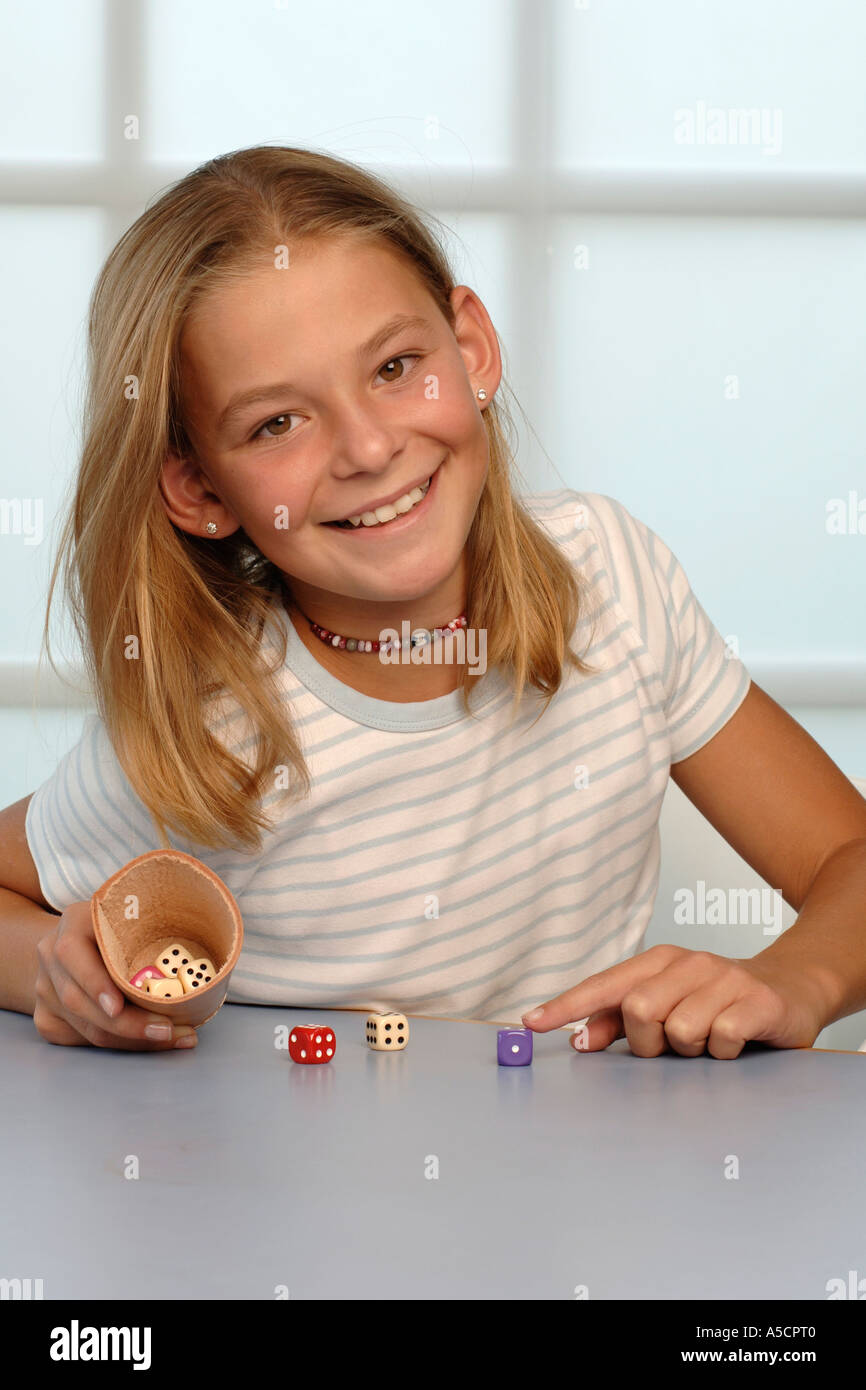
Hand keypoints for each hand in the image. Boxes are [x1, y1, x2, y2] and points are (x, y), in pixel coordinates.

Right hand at [34, 900, 197, 1050]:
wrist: (79, 940)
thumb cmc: (122, 926)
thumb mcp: (134, 916)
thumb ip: (151, 928)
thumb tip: (195, 962)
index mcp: (73, 923)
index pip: (72, 953)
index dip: (94, 982)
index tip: (118, 1006)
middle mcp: (51, 956)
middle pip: (80, 1001)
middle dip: (128, 1024)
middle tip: (168, 1029)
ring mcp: (46, 989)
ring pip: (87, 1028)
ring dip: (132, 1039)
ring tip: (174, 1037)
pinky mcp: (48, 1017)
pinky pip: (84, 1040)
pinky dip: (123, 1045)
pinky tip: (151, 1042)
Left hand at [521, 944, 827, 1058]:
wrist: (790, 989)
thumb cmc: (717, 1003)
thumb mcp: (667, 1008)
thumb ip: (619, 1023)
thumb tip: (579, 1039)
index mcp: (658, 962)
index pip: (603, 985)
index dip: (566, 1005)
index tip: (531, 1022)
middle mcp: (688, 963)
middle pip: (638, 1011)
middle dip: (649, 1042)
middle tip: (672, 1045)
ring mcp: (725, 979)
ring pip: (681, 1029)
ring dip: (691, 1050)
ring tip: (708, 1041)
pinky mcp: (757, 1001)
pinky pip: (722, 1038)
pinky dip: (723, 1052)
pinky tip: (734, 1043)